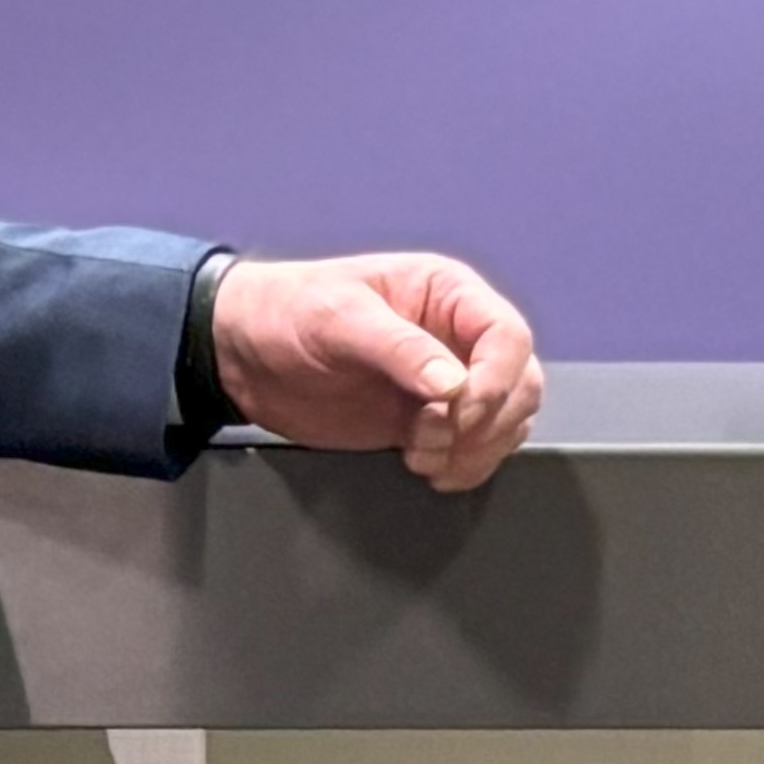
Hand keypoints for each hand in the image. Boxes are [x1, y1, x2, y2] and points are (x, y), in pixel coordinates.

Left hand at [208, 251, 541, 491]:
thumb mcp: (338, 318)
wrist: (243, 357)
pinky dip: (465, 466)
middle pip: (520, 384)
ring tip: (421, 456)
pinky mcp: (428, 422)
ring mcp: (446, 383)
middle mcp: (458, 337)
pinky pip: (476, 448)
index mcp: (448, 294)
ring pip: (507, 421)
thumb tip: (451, 383)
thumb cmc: (287, 312)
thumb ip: (399, 348)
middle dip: (486, 421)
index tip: (459, 411)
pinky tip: (429, 469)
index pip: (507, 337)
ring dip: (476, 449)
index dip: (496, 379)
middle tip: (433, 437)